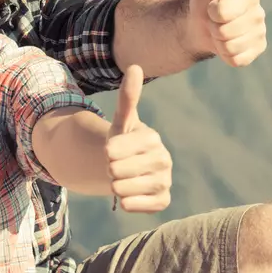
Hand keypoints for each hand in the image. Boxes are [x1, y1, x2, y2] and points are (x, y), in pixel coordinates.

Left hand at [106, 65, 171, 212]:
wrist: (125, 168)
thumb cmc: (121, 142)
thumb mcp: (120, 121)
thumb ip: (127, 97)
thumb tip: (135, 66)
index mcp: (153, 139)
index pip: (114, 150)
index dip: (106, 152)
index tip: (111, 150)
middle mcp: (164, 160)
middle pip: (117, 171)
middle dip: (109, 170)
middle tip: (116, 166)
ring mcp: (165, 181)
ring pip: (124, 190)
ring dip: (115, 186)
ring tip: (121, 178)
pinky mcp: (163, 201)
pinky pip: (136, 206)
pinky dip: (127, 202)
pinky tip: (127, 195)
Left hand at [188, 0, 267, 66]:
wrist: (200, 25)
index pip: (222, 12)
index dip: (211, 11)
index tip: (212, 5)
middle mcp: (260, 15)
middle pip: (226, 31)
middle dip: (213, 27)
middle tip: (213, 20)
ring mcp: (260, 34)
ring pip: (230, 47)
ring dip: (217, 42)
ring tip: (218, 31)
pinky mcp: (256, 51)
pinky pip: (237, 59)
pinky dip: (225, 55)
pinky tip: (225, 44)